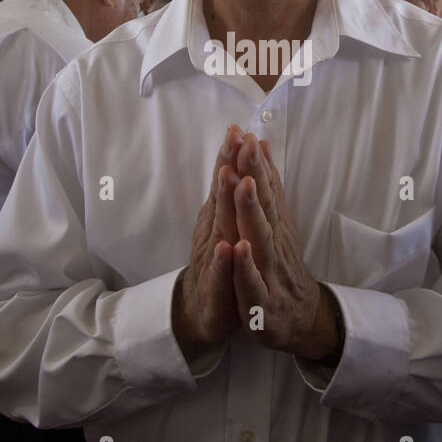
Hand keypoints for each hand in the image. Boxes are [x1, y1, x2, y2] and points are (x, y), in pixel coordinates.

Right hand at [173, 125, 244, 361]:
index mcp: (219, 220)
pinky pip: (220, 275)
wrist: (203, 315)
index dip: (231, 156)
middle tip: (234, 137)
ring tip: (231, 177)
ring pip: (219, 229)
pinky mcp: (216, 291)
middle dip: (227, 167)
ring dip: (225, 204)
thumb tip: (235, 163)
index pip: (225, 183)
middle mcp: (213, 235)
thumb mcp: (226, 229)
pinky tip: (227, 247)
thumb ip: (229, 197)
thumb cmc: (221, 268)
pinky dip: (223, 261)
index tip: (238, 126)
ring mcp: (213, 262)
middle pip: (221, 197)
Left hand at [230, 134, 336, 360]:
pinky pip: (252, 282)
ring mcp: (270, 272)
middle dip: (254, 175)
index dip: (256, 162)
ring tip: (242, 184)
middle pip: (265, 205)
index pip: (266, 189)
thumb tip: (263, 144)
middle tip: (246, 145)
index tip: (246, 133)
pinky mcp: (262, 302)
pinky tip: (238, 248)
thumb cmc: (281, 267)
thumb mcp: (278, 225)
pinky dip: (245, 266)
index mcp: (276, 225)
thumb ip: (270, 187)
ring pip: (259, 238)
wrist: (301, 319)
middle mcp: (275, 243)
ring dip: (251, 211)